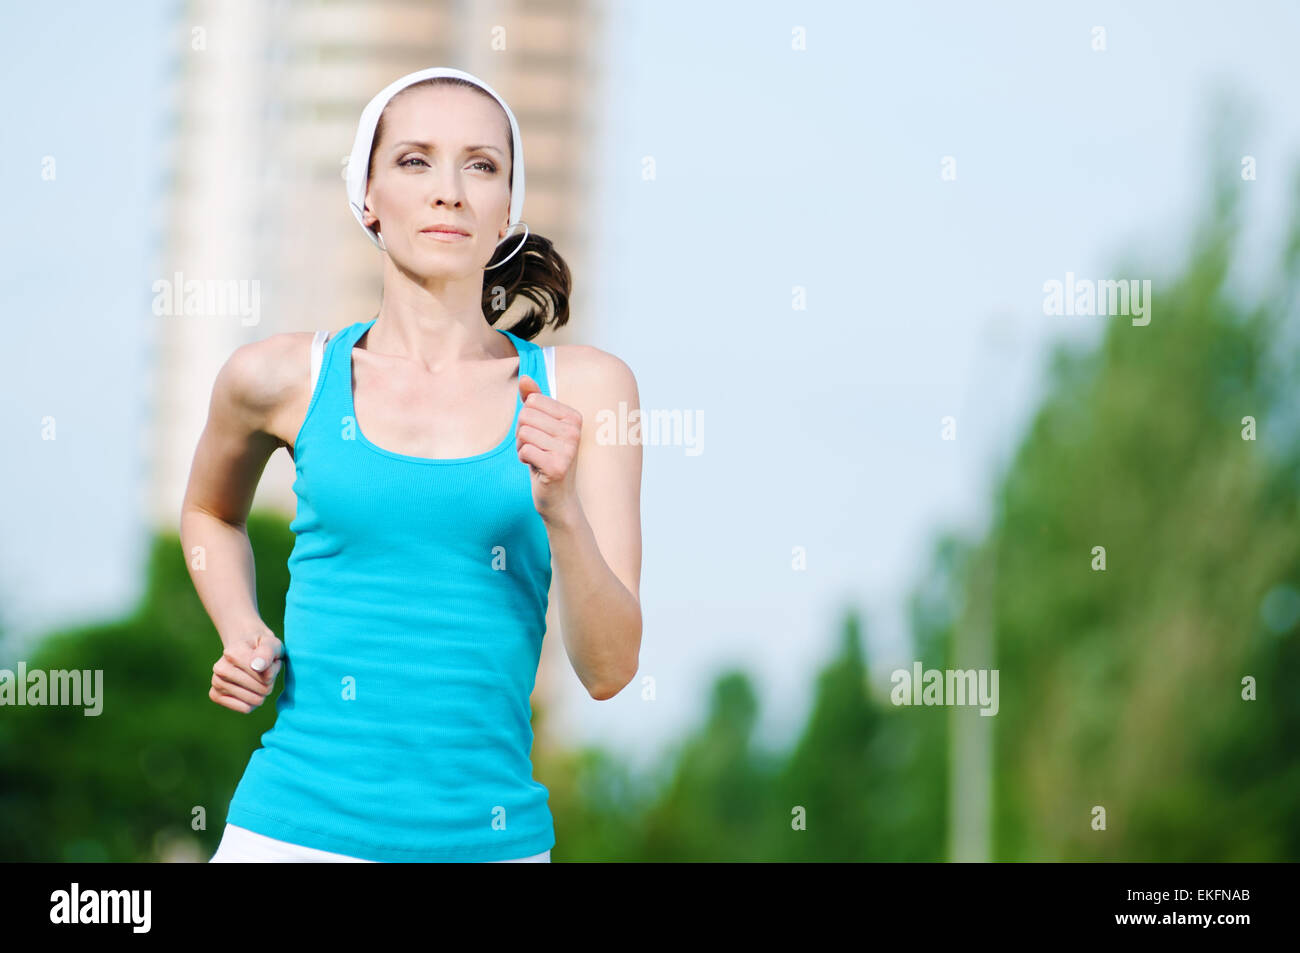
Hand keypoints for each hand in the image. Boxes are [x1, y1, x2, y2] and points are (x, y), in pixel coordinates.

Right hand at [210, 625, 282, 712]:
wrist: (244, 647)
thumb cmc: (261, 647)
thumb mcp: (271, 643)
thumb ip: (267, 652)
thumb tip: (258, 666)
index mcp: (233, 652)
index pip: (263, 673)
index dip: (273, 670)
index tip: (270, 662)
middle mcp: (220, 668)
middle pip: (261, 689)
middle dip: (269, 682)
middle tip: (265, 672)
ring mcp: (216, 682)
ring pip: (254, 699)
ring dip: (262, 692)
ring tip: (257, 679)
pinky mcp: (215, 695)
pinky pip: (245, 708)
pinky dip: (253, 702)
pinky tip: (249, 690)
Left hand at [515, 374, 581, 524]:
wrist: (557, 497)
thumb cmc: (546, 457)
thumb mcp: (540, 426)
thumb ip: (533, 400)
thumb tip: (524, 377)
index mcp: (573, 417)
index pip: (532, 401)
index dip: (527, 419)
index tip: (539, 435)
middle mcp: (574, 431)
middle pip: (526, 415)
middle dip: (522, 433)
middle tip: (535, 448)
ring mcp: (568, 449)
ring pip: (523, 433)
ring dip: (522, 447)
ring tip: (535, 457)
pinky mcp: (557, 466)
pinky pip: (525, 450)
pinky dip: (523, 459)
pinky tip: (535, 467)